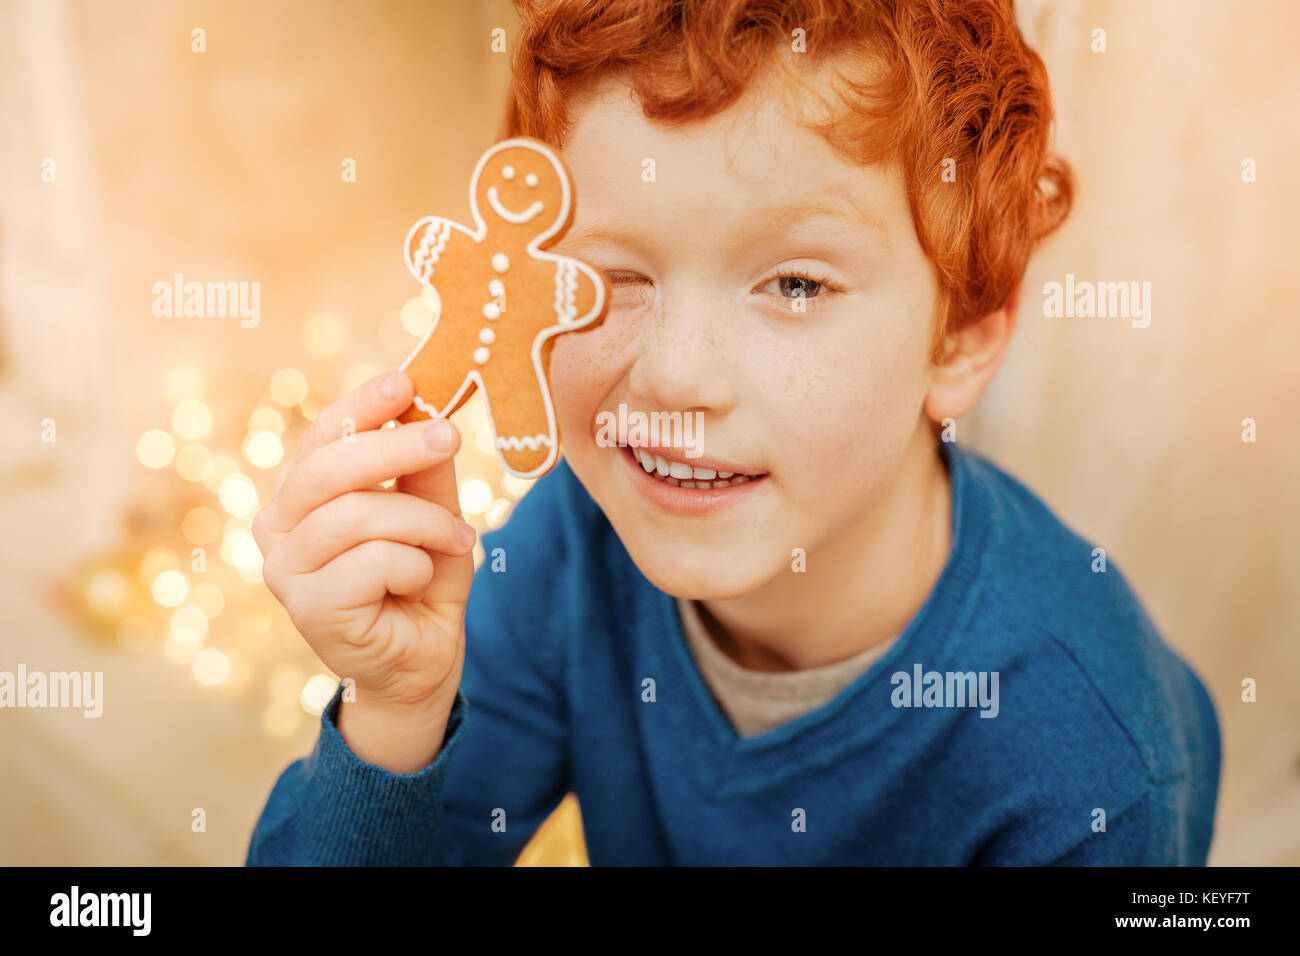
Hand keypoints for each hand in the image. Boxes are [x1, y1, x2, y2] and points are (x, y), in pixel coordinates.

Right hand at [253, 370, 474, 763]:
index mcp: (300, 494)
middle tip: (449, 437)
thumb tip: (428, 412)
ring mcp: (285, 570)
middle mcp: (278, 527)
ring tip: (456, 539)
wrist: (421, 662)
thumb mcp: (433, 513)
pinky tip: (422, 581)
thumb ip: (424, 470)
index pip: (322, 437)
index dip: (361, 407)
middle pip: (329, 467)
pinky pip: (374, 560)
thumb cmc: (420, 581)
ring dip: (423, 522)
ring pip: (357, 514)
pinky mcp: (307, 608)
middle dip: (396, 446)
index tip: (406, 382)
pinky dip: (416, 564)